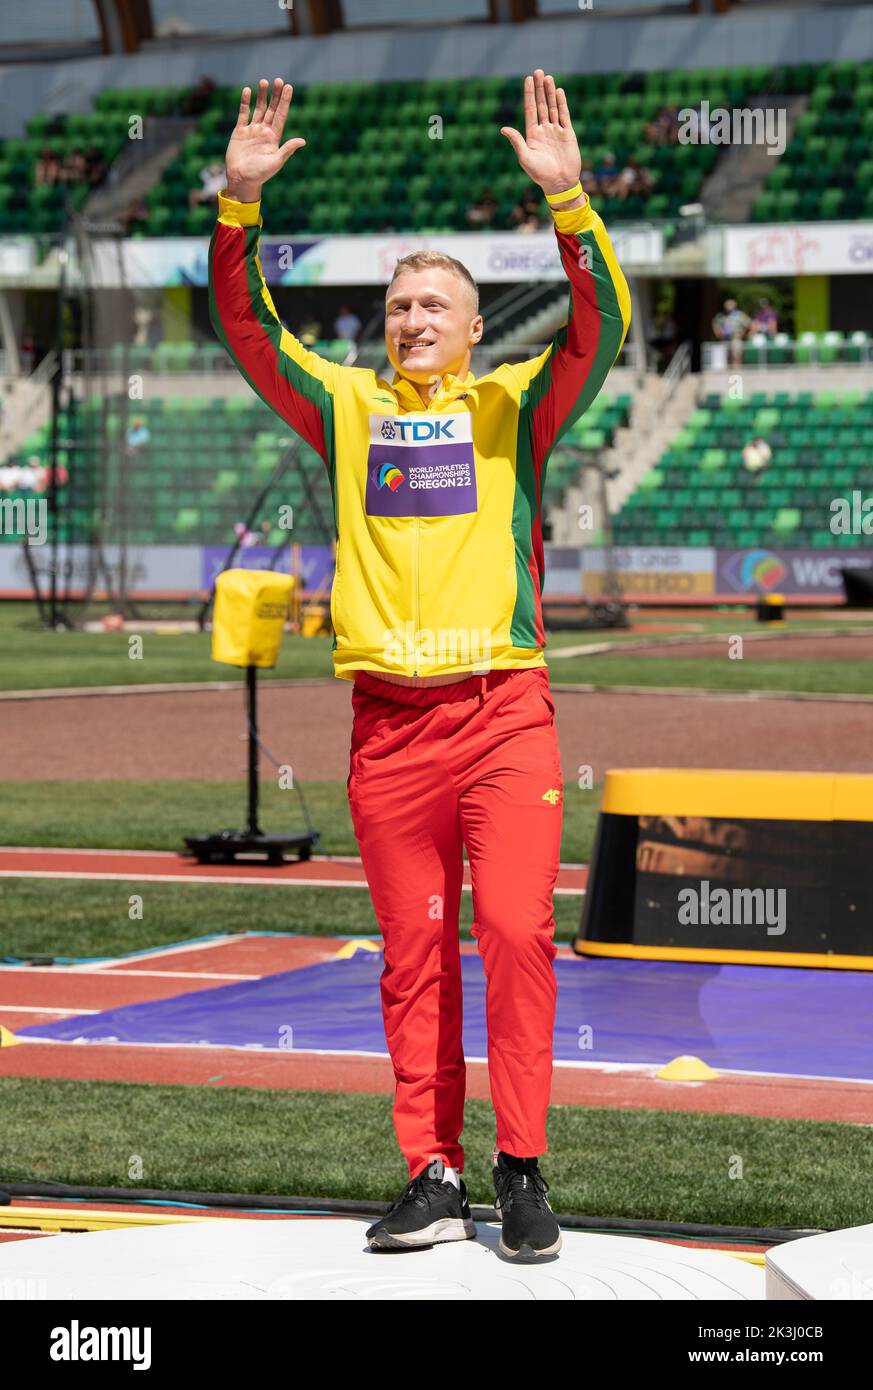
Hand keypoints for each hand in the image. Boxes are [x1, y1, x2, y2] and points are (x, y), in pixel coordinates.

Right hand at [224, 78, 304, 202]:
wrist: (241, 180)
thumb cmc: (260, 174)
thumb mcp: (276, 162)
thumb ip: (287, 150)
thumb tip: (303, 141)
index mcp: (274, 138)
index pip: (281, 115)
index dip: (285, 101)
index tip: (289, 87)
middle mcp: (264, 132)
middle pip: (271, 109)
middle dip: (275, 95)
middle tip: (279, 80)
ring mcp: (252, 131)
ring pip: (258, 109)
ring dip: (261, 96)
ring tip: (264, 82)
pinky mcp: (239, 132)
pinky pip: (243, 114)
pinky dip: (245, 102)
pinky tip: (248, 91)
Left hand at [500, 70, 582, 202]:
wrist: (560, 183)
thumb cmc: (540, 174)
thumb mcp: (525, 158)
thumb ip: (516, 142)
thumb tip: (503, 128)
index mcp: (532, 135)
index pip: (530, 110)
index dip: (529, 94)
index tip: (527, 79)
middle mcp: (543, 130)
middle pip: (541, 104)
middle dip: (539, 88)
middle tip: (538, 71)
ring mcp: (556, 131)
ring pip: (552, 107)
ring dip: (550, 92)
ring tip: (547, 77)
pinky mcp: (567, 134)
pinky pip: (564, 115)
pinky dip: (561, 103)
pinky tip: (559, 91)